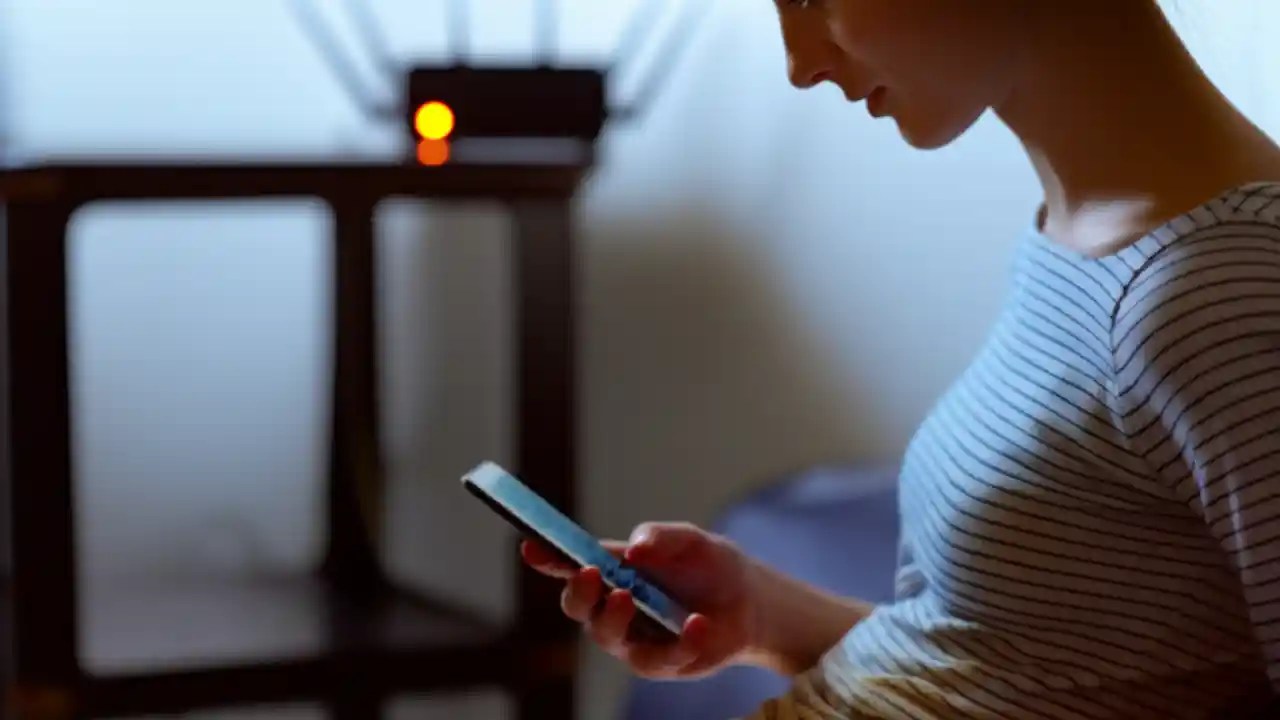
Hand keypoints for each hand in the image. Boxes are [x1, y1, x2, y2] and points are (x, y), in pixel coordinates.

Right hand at [521, 522, 758, 679]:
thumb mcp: (690, 540)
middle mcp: (613, 606)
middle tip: (592, 574)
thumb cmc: (710, 564)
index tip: (530, 547)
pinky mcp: (659, 663)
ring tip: (627, 597)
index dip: (547, 558)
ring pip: (605, 636)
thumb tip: (634, 550)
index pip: (571, 564)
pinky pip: (657, 659)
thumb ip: (660, 536)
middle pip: (577, 606)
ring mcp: (633, 637)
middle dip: (578, 592)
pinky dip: (678, 642)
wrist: (750, 602)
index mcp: (612, 570)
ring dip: (612, 618)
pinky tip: (698, 624)